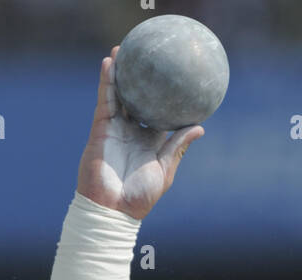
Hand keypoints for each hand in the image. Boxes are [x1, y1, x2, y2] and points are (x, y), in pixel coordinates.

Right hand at [76, 48, 203, 220]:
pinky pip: (104, 100)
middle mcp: (131, 131)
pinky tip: (109, 63)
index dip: (162, 96)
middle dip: (137, 78)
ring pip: (117, 94)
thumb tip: (199, 127)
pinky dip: (106, 81)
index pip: (156, 112)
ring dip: (118, 71)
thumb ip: (178, 147)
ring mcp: (115, 128)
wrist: (114, 209)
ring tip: (122, 48)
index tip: (171, 78)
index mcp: (149, 141)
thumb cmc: (140, 197)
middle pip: (134, 98)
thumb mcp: (165, 170)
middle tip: (145, 55)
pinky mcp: (101, 128)